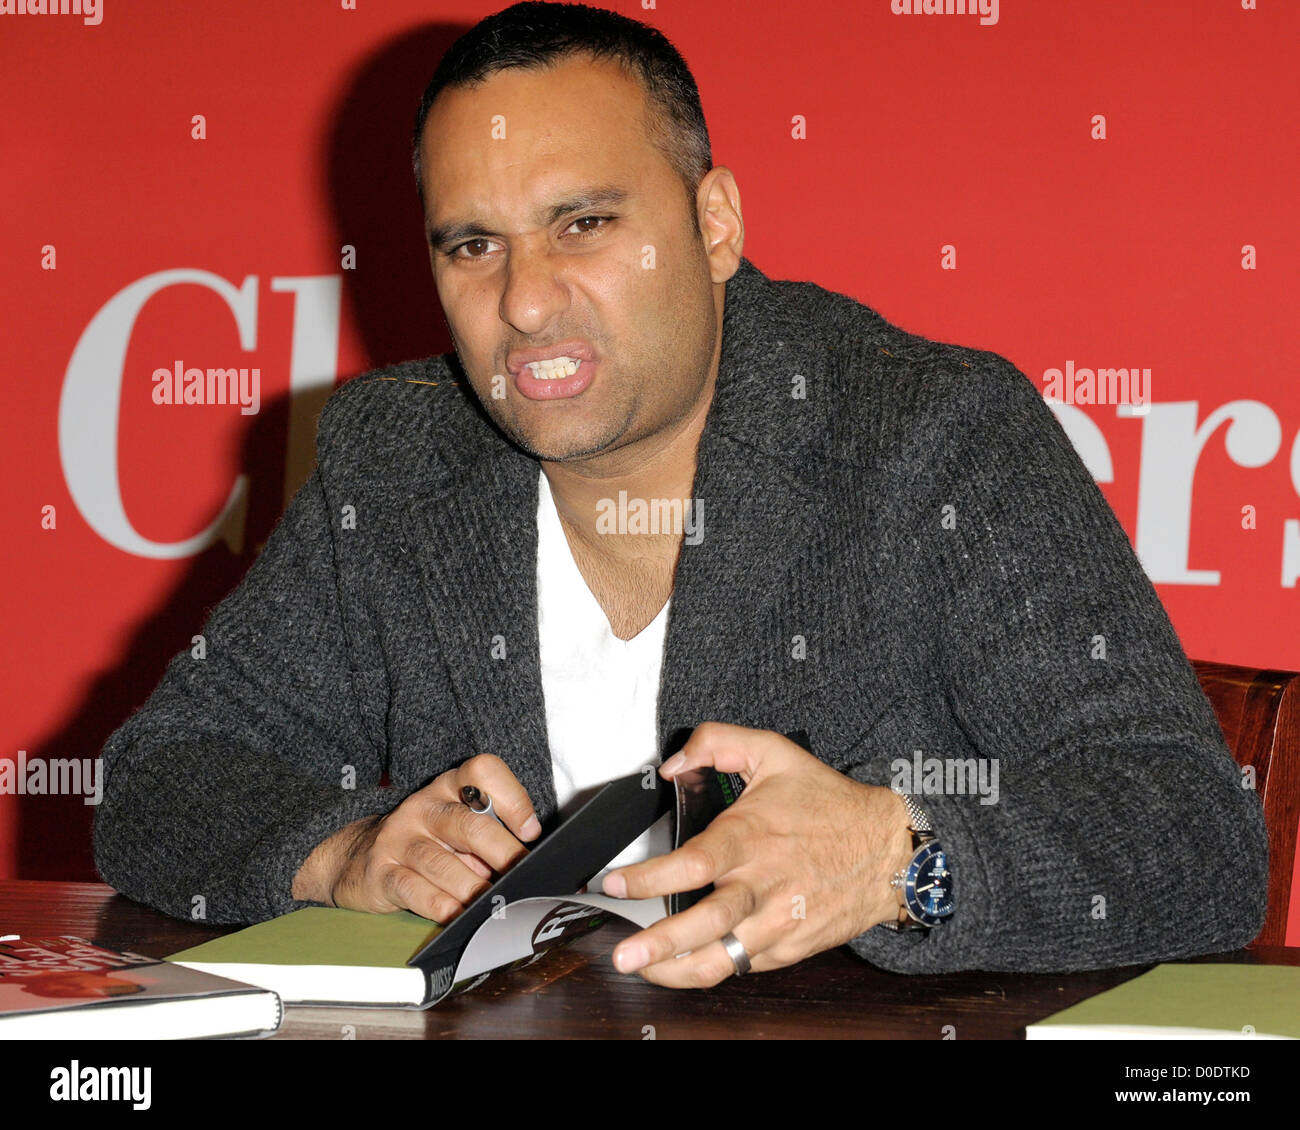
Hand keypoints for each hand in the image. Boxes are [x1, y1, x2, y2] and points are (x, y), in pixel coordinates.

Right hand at [291, 754, 540, 922]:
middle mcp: (424, 807)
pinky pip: (414, 890)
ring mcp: (400, 838)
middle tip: (521, 875)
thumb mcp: (456, 825)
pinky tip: (457, 914)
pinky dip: (440, 905)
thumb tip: (531, 864)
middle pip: (469, 824)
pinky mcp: (381, 872)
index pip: (482, 771)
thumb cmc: (426, 841)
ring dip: (474, 888)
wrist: (356, 857)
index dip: (512, 798)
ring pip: (442, 863)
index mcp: (450, 787)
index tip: (530, 831)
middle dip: (502, 853)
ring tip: (494, 903)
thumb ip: (489, 834)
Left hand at [599, 722, 912, 986]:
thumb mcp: (775, 752)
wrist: (889, 850)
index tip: (613, 884)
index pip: (691, 865)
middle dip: (657, 943)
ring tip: (643, 970)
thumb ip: (718, 743)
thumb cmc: (830, 804)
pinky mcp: (788, 947)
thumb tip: (673, 763)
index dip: (647, 878)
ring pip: (721, 959)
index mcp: (751, 838)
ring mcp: (777, 922)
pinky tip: (683, 966)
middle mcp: (762, 886)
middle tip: (622, 954)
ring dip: (676, 970)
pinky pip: (742, 966)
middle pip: (703, 924)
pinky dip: (709, 969)